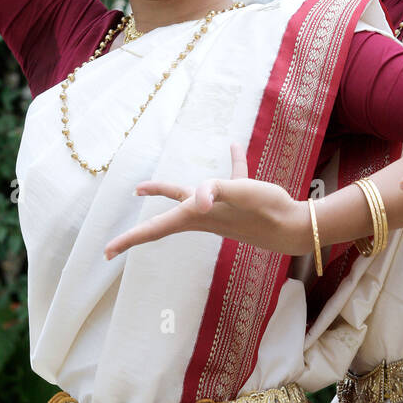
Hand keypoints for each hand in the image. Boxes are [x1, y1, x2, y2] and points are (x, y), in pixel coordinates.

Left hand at [103, 144, 312, 258]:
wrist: (296, 226)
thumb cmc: (266, 210)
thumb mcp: (240, 194)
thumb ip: (217, 190)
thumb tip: (198, 198)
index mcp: (198, 215)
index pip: (157, 229)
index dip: (131, 239)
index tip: (107, 254)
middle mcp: (204, 215)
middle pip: (164, 221)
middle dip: (140, 229)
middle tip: (114, 245)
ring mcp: (221, 210)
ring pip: (187, 199)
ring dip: (167, 193)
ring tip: (144, 188)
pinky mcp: (240, 200)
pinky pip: (228, 180)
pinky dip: (229, 164)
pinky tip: (233, 147)